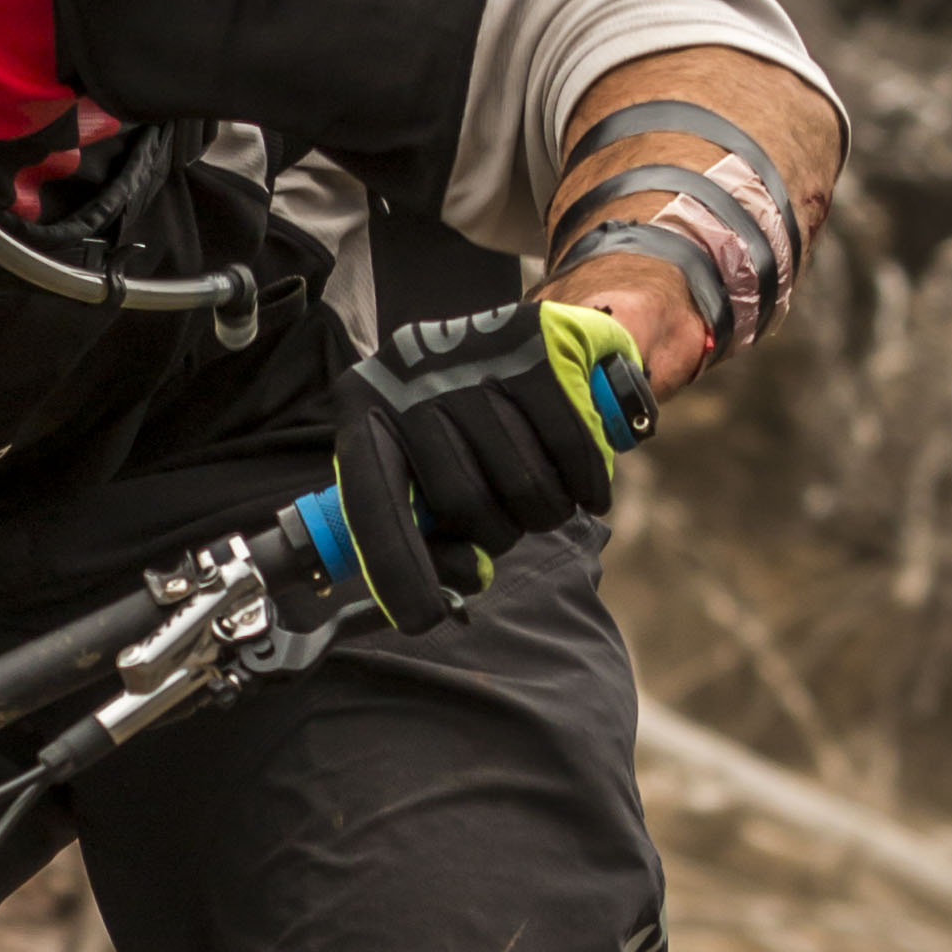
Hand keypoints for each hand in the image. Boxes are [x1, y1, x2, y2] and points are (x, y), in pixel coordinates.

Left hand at [329, 296, 652, 634]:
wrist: (523, 330)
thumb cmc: (461, 424)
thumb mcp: (421, 466)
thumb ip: (428, 533)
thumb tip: (469, 578)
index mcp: (362, 408)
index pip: (370, 502)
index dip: (398, 570)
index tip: (422, 620)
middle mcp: (410, 374)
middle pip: (461, 500)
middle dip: (496, 533)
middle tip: (510, 526)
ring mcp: (474, 352)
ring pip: (522, 480)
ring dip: (545, 513)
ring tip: (545, 501)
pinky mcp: (538, 341)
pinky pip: (572, 446)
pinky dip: (587, 484)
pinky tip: (589, 494)